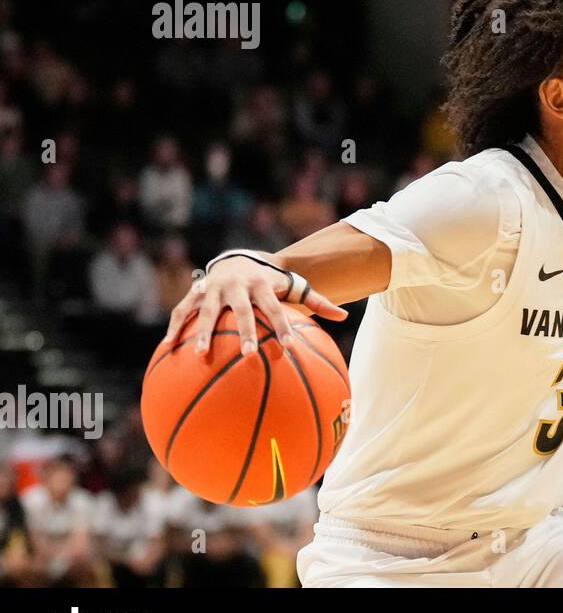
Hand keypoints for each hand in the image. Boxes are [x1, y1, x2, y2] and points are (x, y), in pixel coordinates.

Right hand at [160, 255, 346, 357]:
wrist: (238, 258)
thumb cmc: (270, 282)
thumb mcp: (293, 287)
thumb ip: (317, 302)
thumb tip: (344, 317)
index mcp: (262, 286)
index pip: (275, 308)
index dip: (282, 326)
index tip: (289, 346)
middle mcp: (237, 286)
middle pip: (242, 311)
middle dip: (246, 331)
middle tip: (250, 354)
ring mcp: (213, 288)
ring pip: (206, 311)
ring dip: (202, 332)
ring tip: (199, 354)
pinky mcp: (194, 293)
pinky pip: (181, 311)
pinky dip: (174, 327)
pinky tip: (168, 347)